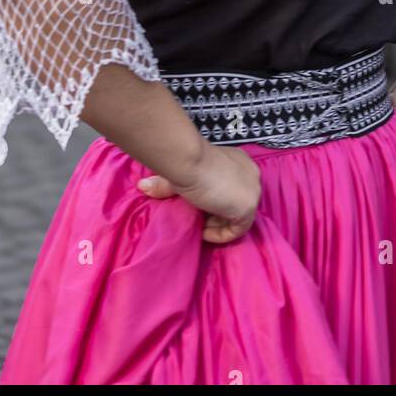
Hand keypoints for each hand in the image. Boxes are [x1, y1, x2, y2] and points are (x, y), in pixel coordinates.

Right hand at [137, 143, 261, 243]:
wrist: (190, 163)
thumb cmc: (187, 162)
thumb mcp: (179, 175)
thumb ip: (167, 184)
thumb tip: (142, 186)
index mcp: (239, 160)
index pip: (232, 186)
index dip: (216, 200)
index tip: (197, 209)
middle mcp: (251, 173)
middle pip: (237, 201)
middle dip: (217, 213)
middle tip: (197, 218)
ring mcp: (253, 190)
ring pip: (239, 216)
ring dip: (218, 224)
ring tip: (198, 225)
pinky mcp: (249, 207)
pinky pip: (238, 230)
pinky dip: (221, 234)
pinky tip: (203, 232)